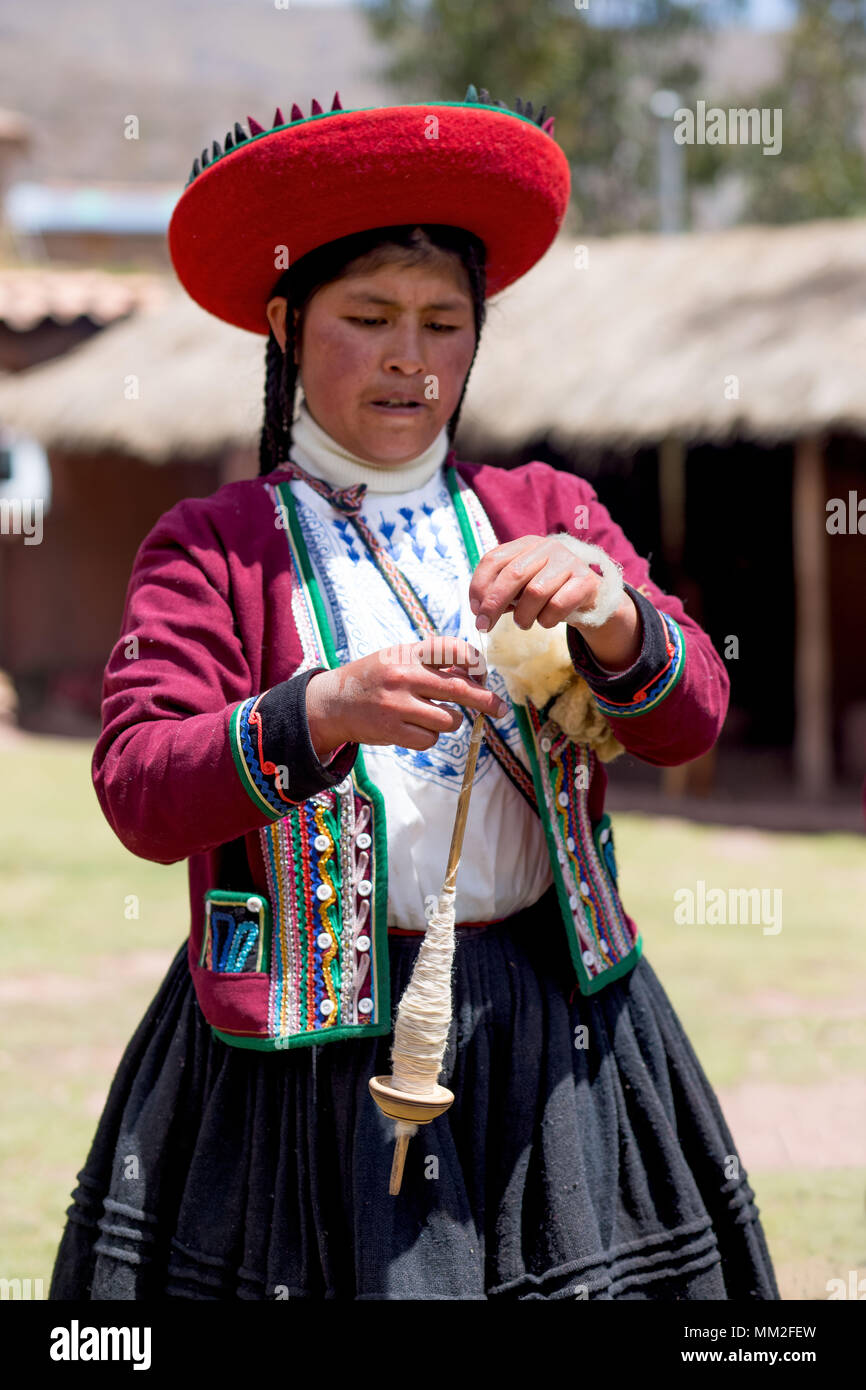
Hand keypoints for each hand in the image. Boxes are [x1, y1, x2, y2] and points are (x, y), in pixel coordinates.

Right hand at [305, 637, 508, 758]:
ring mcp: (397, 704)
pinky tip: (414, 728)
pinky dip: (429, 736)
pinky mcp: (392, 730)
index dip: (476, 664)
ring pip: (448, 719)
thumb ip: (433, 662)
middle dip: (486, 700)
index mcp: (408, 653)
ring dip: (450, 721)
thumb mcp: (399, 658)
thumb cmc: (375, 678)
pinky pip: (430, 739)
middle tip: (501, 708)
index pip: (454, 651)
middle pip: (460, 689)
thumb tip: (477, 675)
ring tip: (434, 716)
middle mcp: (404, 675)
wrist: (332, 702)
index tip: (484, 674)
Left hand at [468, 534, 641, 670]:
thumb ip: (501, 593)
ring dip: (523, 616)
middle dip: (493, 604)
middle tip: (484, 626)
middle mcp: (547, 547)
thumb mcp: (521, 588)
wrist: (591, 599)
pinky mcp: (585, 580)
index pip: (493, 559)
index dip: (479, 586)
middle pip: (512, 575)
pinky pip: (558, 605)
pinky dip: (547, 620)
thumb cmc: (550, 593)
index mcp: (526, 544)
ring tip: (524, 622)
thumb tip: (479, 610)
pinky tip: (547, 620)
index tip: (475, 610)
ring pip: (534, 592)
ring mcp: (568, 561)